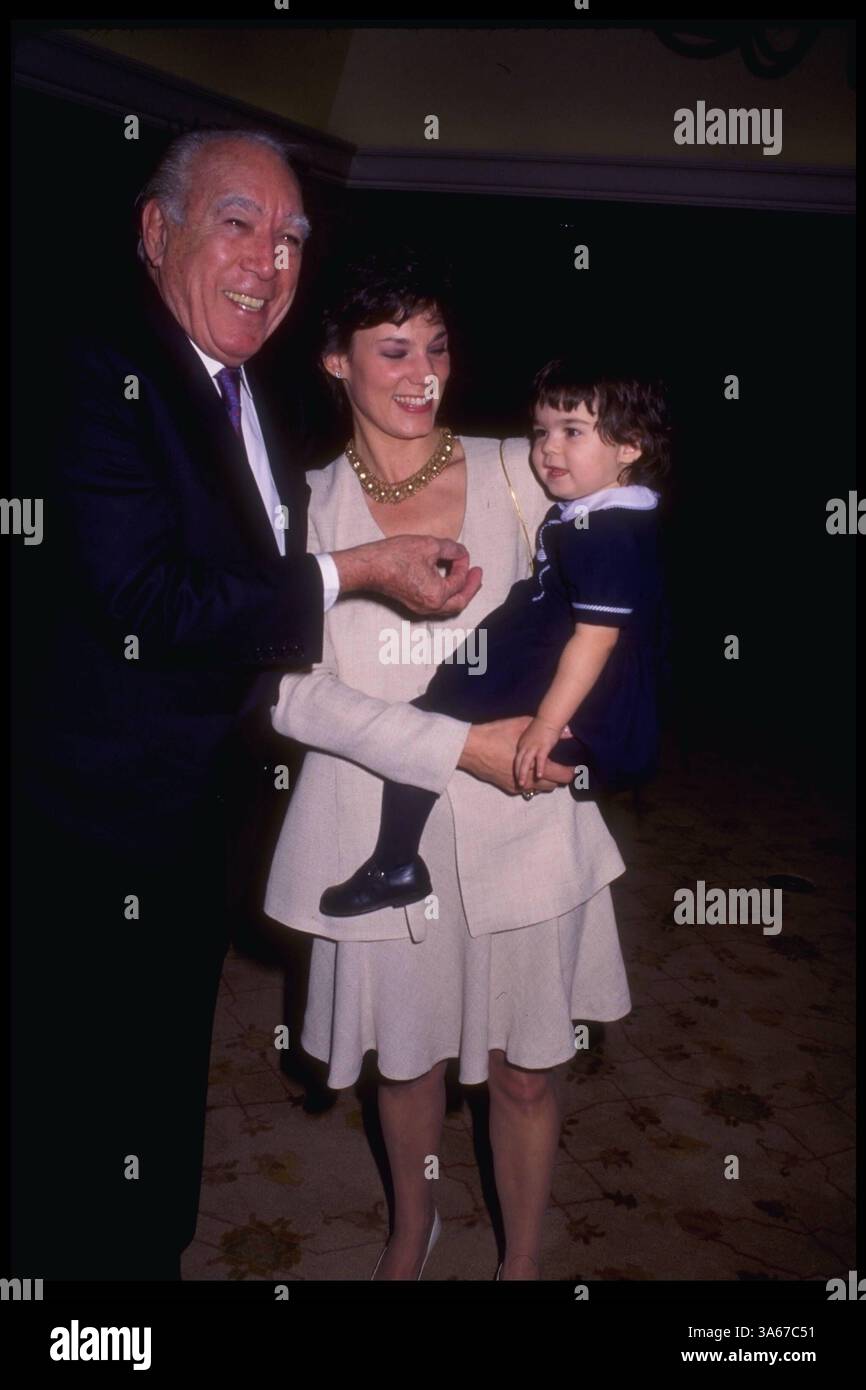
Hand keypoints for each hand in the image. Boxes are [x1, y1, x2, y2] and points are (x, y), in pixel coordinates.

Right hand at [332, 535, 482, 616]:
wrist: (367, 567)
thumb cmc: (394, 556)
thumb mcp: (428, 545)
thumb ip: (451, 549)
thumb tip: (461, 552)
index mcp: (437, 594)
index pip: (459, 580)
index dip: (463, 563)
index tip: (462, 552)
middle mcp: (430, 606)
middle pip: (460, 602)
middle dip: (471, 587)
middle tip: (477, 573)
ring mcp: (420, 608)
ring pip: (449, 606)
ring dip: (460, 592)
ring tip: (466, 578)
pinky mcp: (412, 604)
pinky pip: (437, 604)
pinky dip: (447, 594)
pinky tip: (446, 581)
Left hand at [514, 717, 562, 788]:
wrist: (549, 718)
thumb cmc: (543, 726)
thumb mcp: (534, 737)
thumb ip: (533, 746)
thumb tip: (536, 754)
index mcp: (522, 744)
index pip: (517, 758)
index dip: (516, 768)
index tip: (516, 777)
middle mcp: (525, 746)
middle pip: (518, 762)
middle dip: (516, 773)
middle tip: (516, 783)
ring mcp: (532, 746)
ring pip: (525, 762)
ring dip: (522, 773)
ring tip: (522, 784)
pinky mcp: (542, 746)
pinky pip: (539, 759)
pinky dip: (539, 768)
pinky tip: (539, 776)